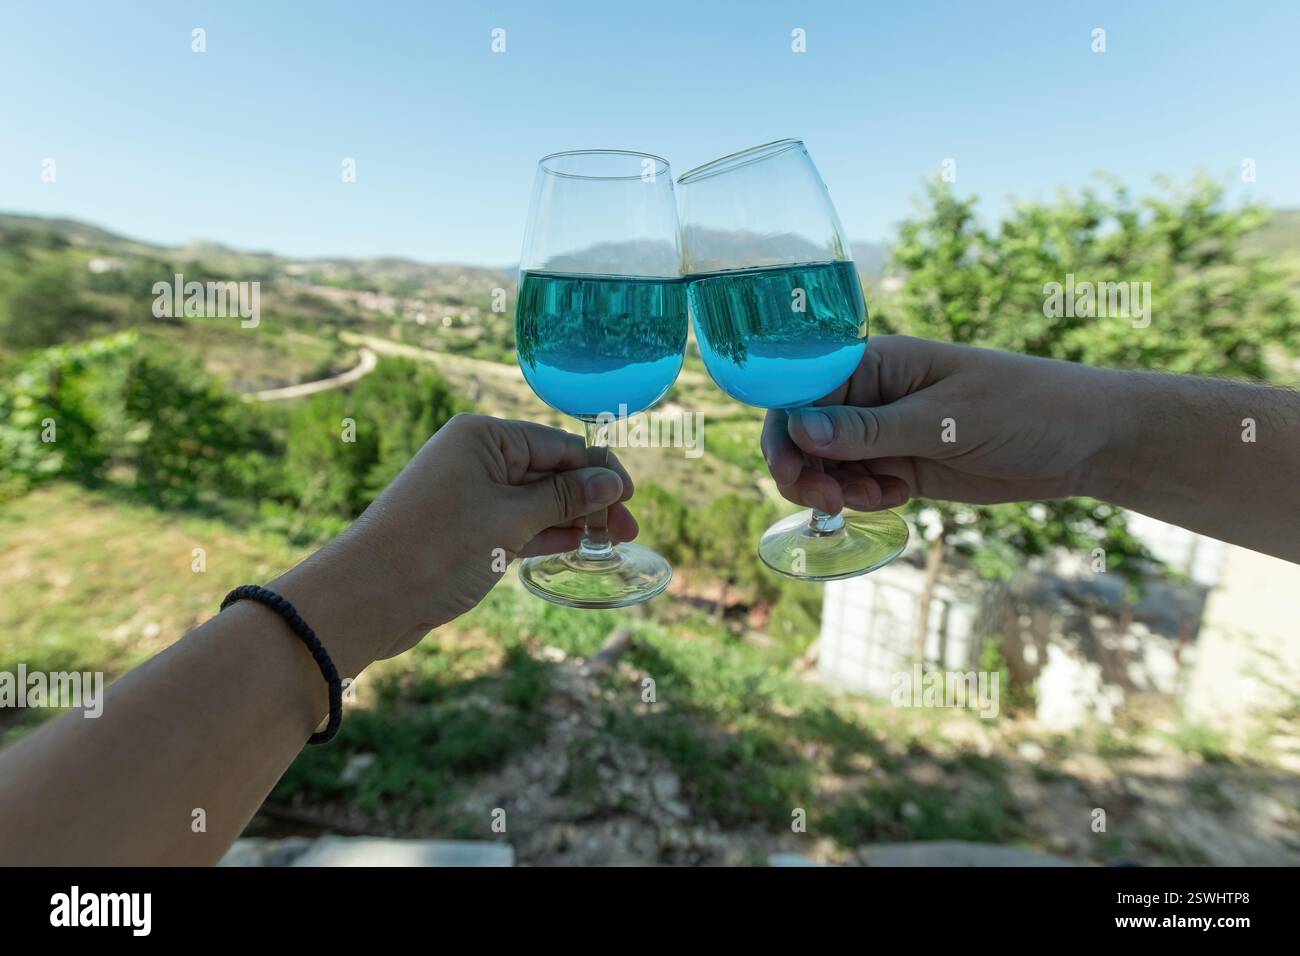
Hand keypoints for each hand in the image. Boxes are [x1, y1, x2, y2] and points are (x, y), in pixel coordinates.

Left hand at [276, 414, 636, 671]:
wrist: (367, 597)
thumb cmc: (436, 548)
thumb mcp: (512, 520)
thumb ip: (565, 499)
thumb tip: (611, 481)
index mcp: (484, 437)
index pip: (559, 445)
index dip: (599, 471)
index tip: (631, 499)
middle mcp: (476, 458)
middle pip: (550, 471)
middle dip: (591, 498)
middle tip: (630, 531)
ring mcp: (470, 494)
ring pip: (536, 500)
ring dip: (573, 519)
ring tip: (612, 542)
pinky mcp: (465, 529)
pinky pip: (517, 523)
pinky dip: (546, 533)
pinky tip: (576, 545)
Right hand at [761, 335, 1115, 513]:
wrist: (1086, 441)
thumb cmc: (1023, 407)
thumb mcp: (945, 420)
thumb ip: (870, 430)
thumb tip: (799, 430)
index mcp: (877, 363)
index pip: (802, 389)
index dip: (785, 429)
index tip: (791, 471)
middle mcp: (873, 395)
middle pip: (804, 432)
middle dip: (804, 470)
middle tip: (827, 504)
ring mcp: (887, 433)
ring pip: (827, 465)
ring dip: (835, 490)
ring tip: (874, 501)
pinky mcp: (904, 465)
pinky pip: (859, 485)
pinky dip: (864, 499)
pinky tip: (897, 501)